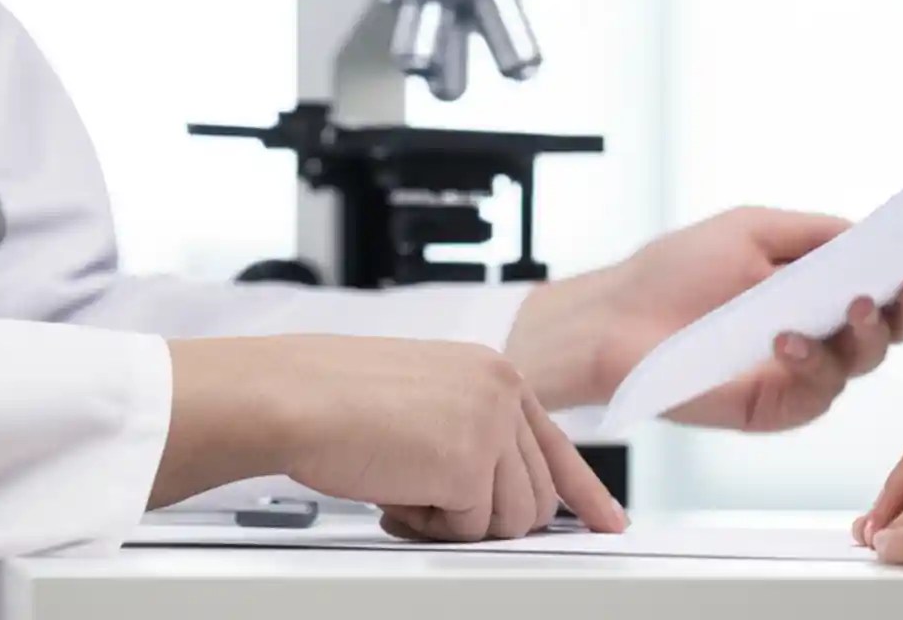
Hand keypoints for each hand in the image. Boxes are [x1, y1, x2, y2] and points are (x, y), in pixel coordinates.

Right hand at [155, 336, 627, 540]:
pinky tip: (392, 494)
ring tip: (404, 491)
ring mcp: (490, 424)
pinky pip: (469, 530)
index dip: (584, 490)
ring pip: (510, 519)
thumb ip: (474, 431)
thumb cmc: (337, 399)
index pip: (555, 443)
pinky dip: (428, 527)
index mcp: (495, 372)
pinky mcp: (469, 462)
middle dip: (490, 518)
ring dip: (455, 522)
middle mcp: (503, 390)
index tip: (608, 521)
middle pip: (537, 494)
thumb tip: (504, 491)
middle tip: (432, 507)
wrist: (294, 395)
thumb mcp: (426, 402)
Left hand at [508, 207, 902, 430]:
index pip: (885, 277)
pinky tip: (786, 339)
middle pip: (892, 325)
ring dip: (868, 330)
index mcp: (816, 285)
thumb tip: (879, 232)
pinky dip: (812, 361)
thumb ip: (819, 234)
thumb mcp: (753, 231)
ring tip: (852, 304)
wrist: (613, 320)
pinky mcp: (775, 406)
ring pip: (865, 359)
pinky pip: (818, 390)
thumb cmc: (673, 271)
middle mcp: (819, 329)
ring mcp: (800, 371)